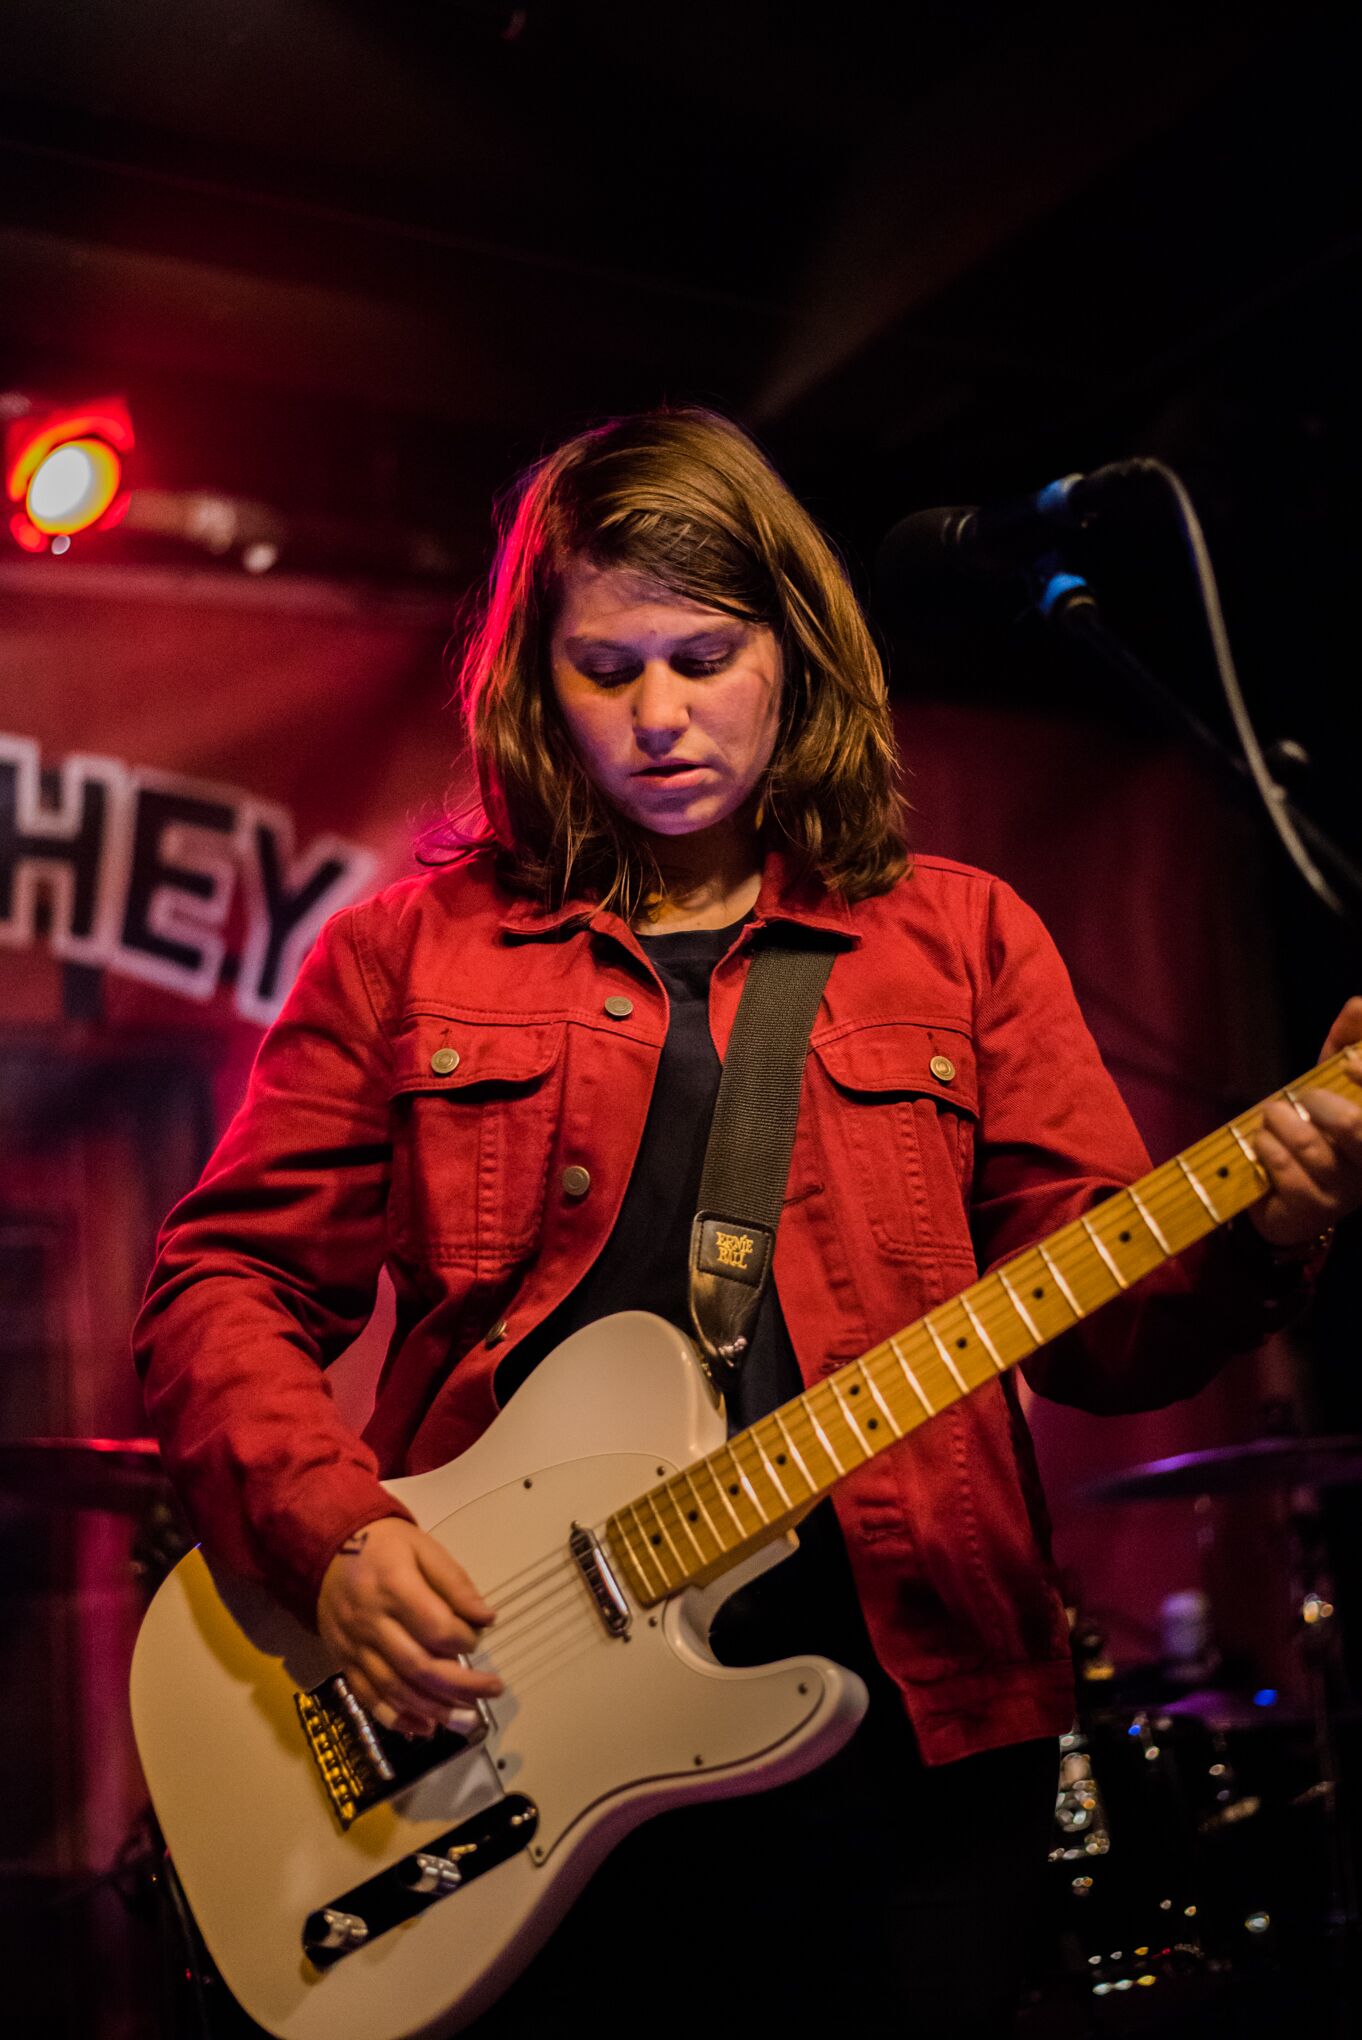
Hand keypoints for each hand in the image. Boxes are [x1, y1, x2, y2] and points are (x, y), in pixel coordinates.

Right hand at [316, 1515, 501, 1737]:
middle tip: (491, 1690)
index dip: (462, 1639)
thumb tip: (486, 1618)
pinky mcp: (343, 1661)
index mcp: (393, 1585)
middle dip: (459, 1685)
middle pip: (417, 1665)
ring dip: (433, 1709)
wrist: (326, 1551)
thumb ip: (455, 1583)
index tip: (476, 1637)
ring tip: (466, 1720)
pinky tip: (424, 1727)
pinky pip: (368, 1696)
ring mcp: (354, 1645)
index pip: (434, 1626)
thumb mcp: (423, 1548)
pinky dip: (396, 1717)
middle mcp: (370, 1620)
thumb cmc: (384, 1547)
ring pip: (394, 1687)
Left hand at [1249, 997, 1361, 1248]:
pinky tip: (1263, 1143)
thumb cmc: (1318, 1127)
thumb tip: (1357, 1004)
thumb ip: (1348, 1041)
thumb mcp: (1332, 1080)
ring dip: (1282, 1123)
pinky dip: (1267, 1149)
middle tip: (1301, 1097)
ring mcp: (1347, 1190)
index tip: (1349, 1062)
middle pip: (1357, 1129)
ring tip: (1272, 1116)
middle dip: (1322, 1103)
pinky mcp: (1314, 1210)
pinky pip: (1287, 1172)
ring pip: (1313, 1148)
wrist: (1288, 1195)